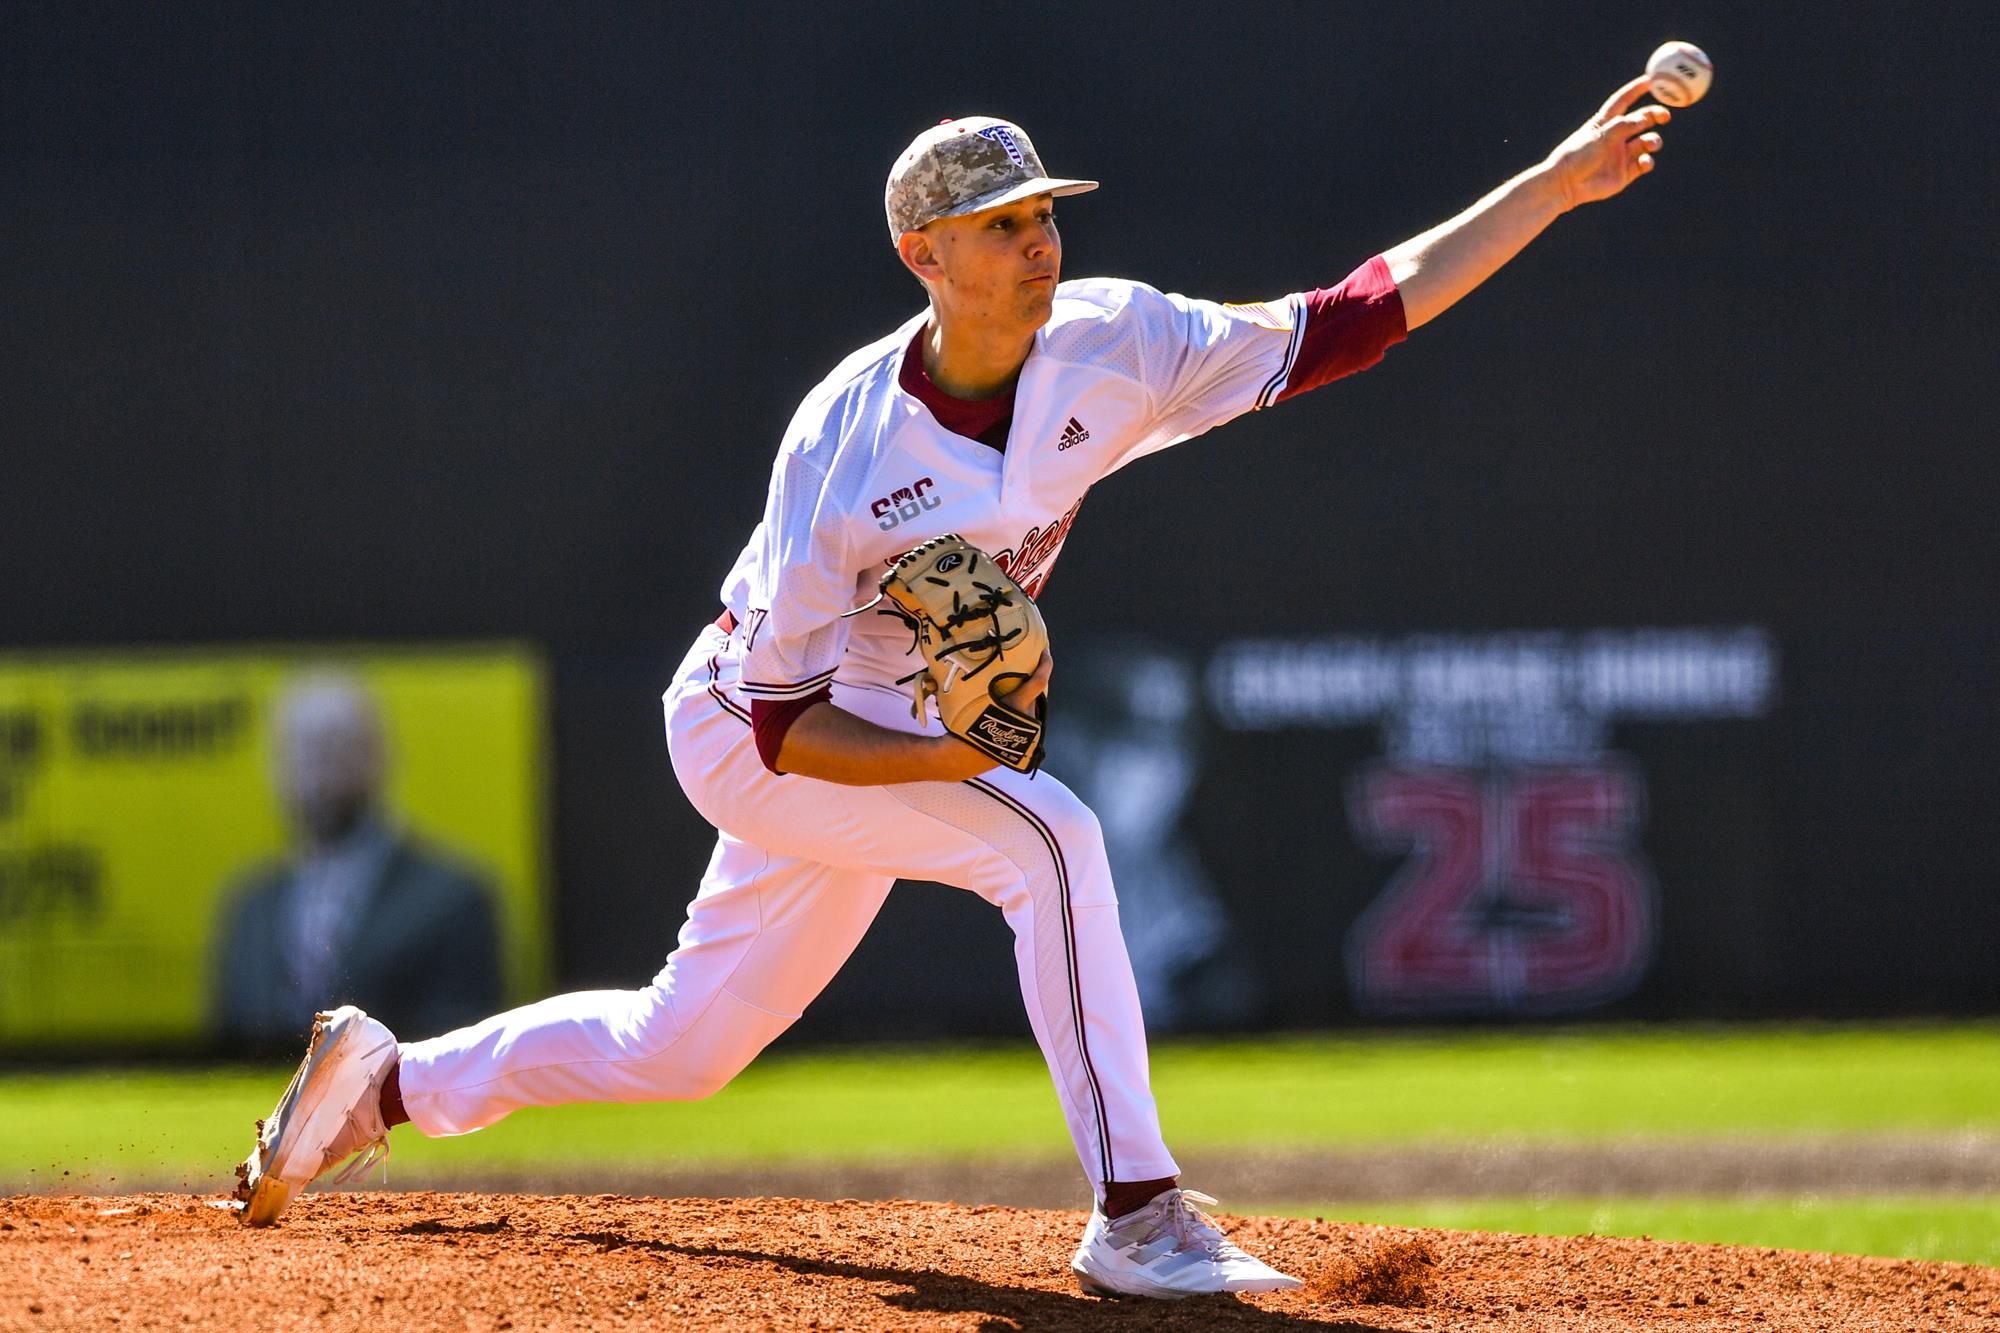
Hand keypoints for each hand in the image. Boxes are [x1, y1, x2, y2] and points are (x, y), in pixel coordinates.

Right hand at [920, 650, 1052, 782]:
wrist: (966, 758)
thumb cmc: (966, 728)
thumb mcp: (968, 702)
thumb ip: (971, 686)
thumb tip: (943, 670)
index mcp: (1016, 704)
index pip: (1038, 681)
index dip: (1045, 665)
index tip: (1046, 652)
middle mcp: (1027, 715)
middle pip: (1034, 693)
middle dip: (1028, 683)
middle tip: (1018, 673)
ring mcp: (1028, 729)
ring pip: (1031, 707)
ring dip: (1023, 701)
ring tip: (1009, 697)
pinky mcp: (1026, 739)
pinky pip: (1027, 720)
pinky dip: (1021, 714)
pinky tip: (1009, 713)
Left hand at [1542, 76, 1671, 211]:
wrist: (1566, 186)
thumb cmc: (1578, 157)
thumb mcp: (1599, 137)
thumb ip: (1622, 126)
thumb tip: (1643, 117)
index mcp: (1605, 123)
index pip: (1623, 101)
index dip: (1636, 90)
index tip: (1652, 79)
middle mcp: (1616, 137)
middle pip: (1641, 120)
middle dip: (1655, 115)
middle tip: (1665, 116)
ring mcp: (1621, 155)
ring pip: (1646, 142)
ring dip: (1653, 140)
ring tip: (1651, 143)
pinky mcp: (1625, 173)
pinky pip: (1644, 163)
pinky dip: (1648, 161)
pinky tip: (1644, 162)